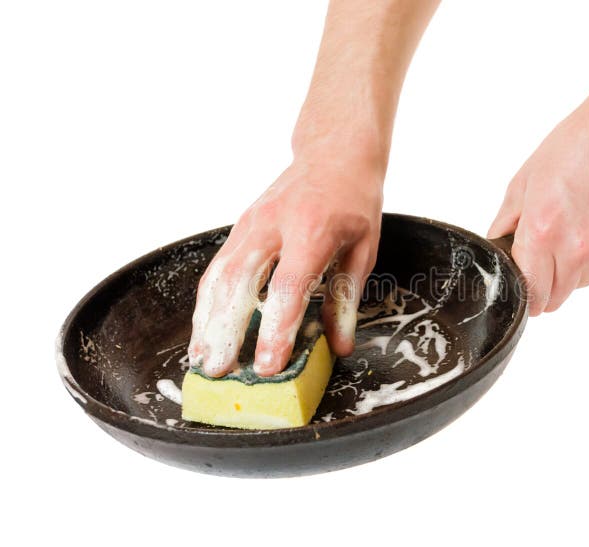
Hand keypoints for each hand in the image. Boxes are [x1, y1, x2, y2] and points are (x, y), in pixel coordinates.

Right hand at [188, 154, 382, 376]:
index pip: (288, 286)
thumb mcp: (364, 248)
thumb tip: (340, 346)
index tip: (267, 365)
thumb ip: (347, 298)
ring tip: (201, 358)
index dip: (276, 329)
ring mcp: (251, 223)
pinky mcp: (240, 226)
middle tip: (220, 370)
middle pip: (239, 281)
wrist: (334, 152)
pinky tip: (204, 329)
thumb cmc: (354, 200)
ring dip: (207, 319)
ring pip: (219, 275)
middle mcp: (273, 225)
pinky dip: (208, 302)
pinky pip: (218, 267)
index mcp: (312, 230)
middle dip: (226, 329)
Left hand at [488, 91, 588, 314]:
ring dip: (573, 269)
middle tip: (547, 254)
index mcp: (542, 234)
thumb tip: (495, 248)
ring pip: (579, 284)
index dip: (523, 291)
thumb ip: (506, 223)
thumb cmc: (576, 148)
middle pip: (554, 298)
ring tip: (577, 227)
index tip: (523, 283)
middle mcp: (575, 251)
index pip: (529, 293)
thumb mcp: (524, 182)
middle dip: (546, 283)